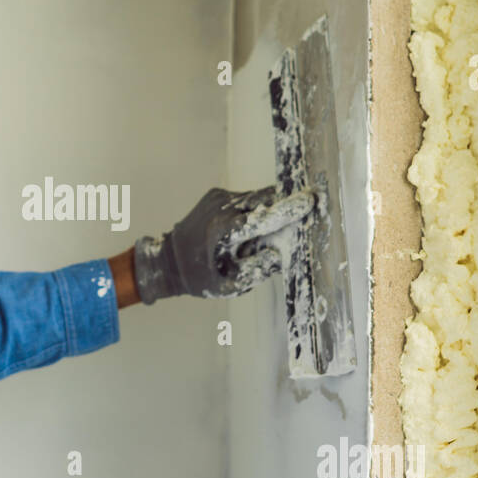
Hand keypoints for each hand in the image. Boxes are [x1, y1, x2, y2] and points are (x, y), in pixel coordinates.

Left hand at [132, 185, 314, 303]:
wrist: (169, 260)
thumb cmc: (201, 277)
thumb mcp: (231, 283)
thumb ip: (259, 268)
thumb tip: (282, 252)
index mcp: (223, 232)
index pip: (262, 218)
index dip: (287, 210)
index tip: (309, 202)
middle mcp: (220, 208)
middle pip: (263, 200)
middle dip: (284, 205)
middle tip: (304, 211)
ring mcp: (217, 197)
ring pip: (256, 197)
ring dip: (268, 210)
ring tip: (267, 231)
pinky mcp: (216, 193)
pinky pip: (245, 198)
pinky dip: (254, 209)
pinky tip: (249, 227)